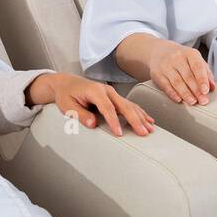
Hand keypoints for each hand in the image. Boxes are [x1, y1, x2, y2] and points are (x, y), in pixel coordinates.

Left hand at [28, 73, 154, 135]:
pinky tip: (149, 120)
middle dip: (135, 120)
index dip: (114, 121)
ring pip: (130, 105)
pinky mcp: (114, 97)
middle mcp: (107, 90)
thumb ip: (80, 115)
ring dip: (141, 117)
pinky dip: (140, 113)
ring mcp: (112, 93)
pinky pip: (130, 105)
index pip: (107, 108)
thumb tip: (93, 124)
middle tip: (143, 132)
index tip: (119, 133)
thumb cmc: (66, 94)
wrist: (67, 83)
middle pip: (124, 106)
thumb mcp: (67, 106)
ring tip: (150, 129)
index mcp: (95, 91)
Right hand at [147, 40, 215, 105]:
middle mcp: (176, 57)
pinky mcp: (157, 73)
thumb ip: (205, 72)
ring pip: (176, 82)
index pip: (197, 66)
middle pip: (187, 76)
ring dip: (185, 94)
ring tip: (192, 101)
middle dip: (196, 90)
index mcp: (189, 53)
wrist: (159, 51)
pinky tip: (179, 99)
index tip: (206, 90)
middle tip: (202, 101)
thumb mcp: (195, 60)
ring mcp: (165, 65)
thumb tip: (212, 86)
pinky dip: (173, 94)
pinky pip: (165, 85)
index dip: (202, 79)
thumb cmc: (181, 57)